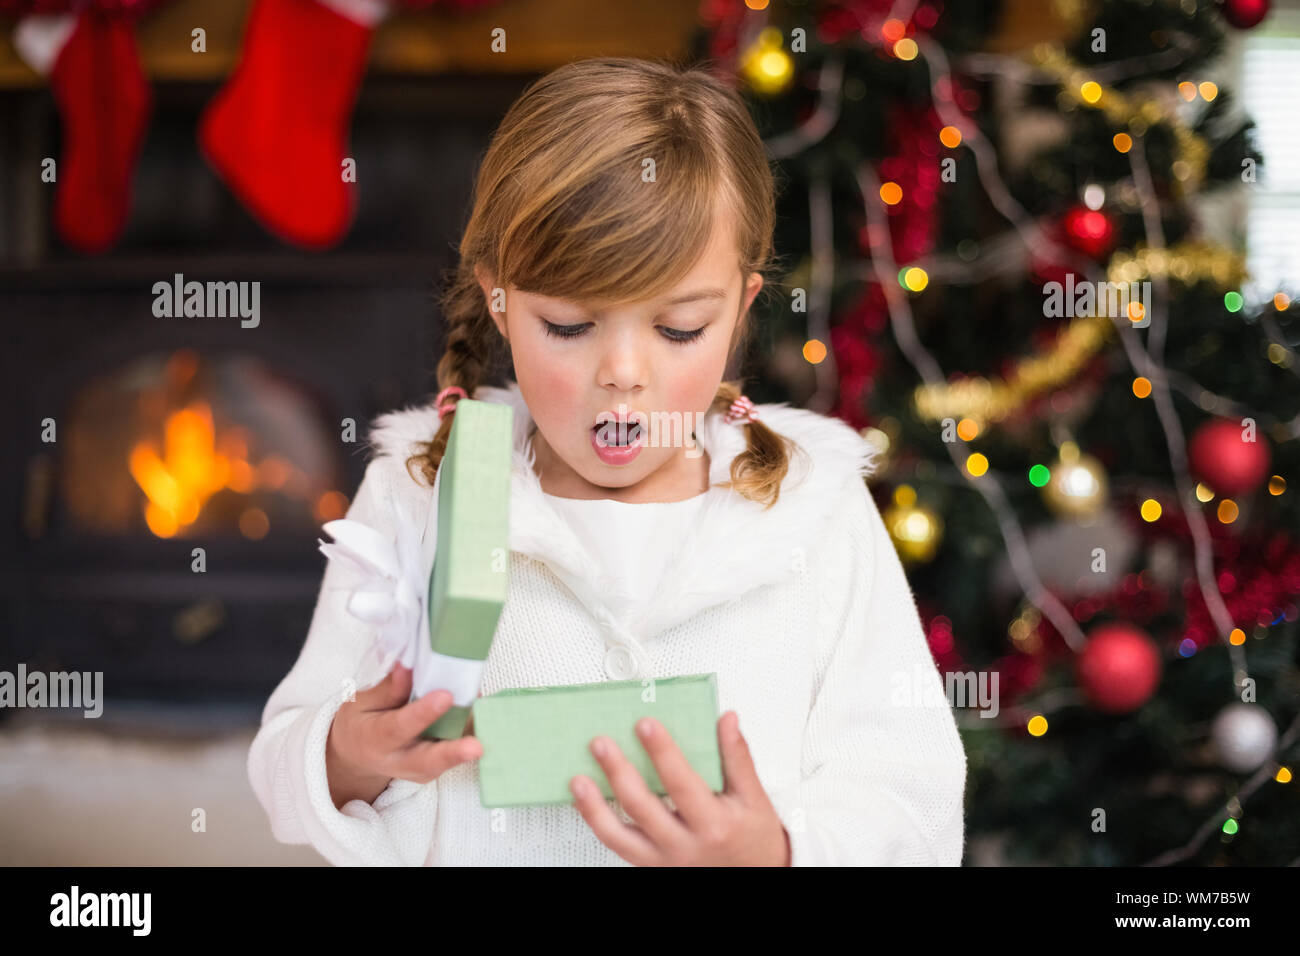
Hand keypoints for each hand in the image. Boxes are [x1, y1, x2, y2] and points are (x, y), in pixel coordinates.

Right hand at [326, 663, 481, 808]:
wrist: (357, 754)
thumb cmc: (361, 721)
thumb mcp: (361, 702)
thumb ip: (388, 688)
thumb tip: (407, 666)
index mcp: (374, 739)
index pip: (399, 728)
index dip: (422, 713)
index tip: (445, 695)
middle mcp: (397, 760)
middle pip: (427, 760)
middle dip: (452, 753)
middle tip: (476, 747)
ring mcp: (418, 770)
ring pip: (446, 760)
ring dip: (469, 741)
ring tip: (490, 721)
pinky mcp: (433, 770)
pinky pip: (454, 754)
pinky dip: (470, 736)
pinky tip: (486, 717)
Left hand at [569, 711, 791, 865]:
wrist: (754, 876)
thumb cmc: (752, 839)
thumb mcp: (754, 798)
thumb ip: (738, 757)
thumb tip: (727, 720)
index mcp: (714, 824)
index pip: (681, 783)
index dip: (662, 752)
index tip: (645, 724)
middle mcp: (685, 845)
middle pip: (643, 807)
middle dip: (618, 772)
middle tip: (601, 743)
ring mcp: (664, 859)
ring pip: (620, 835)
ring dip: (594, 806)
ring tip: (577, 779)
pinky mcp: (650, 865)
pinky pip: (617, 845)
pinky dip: (596, 823)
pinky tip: (584, 802)